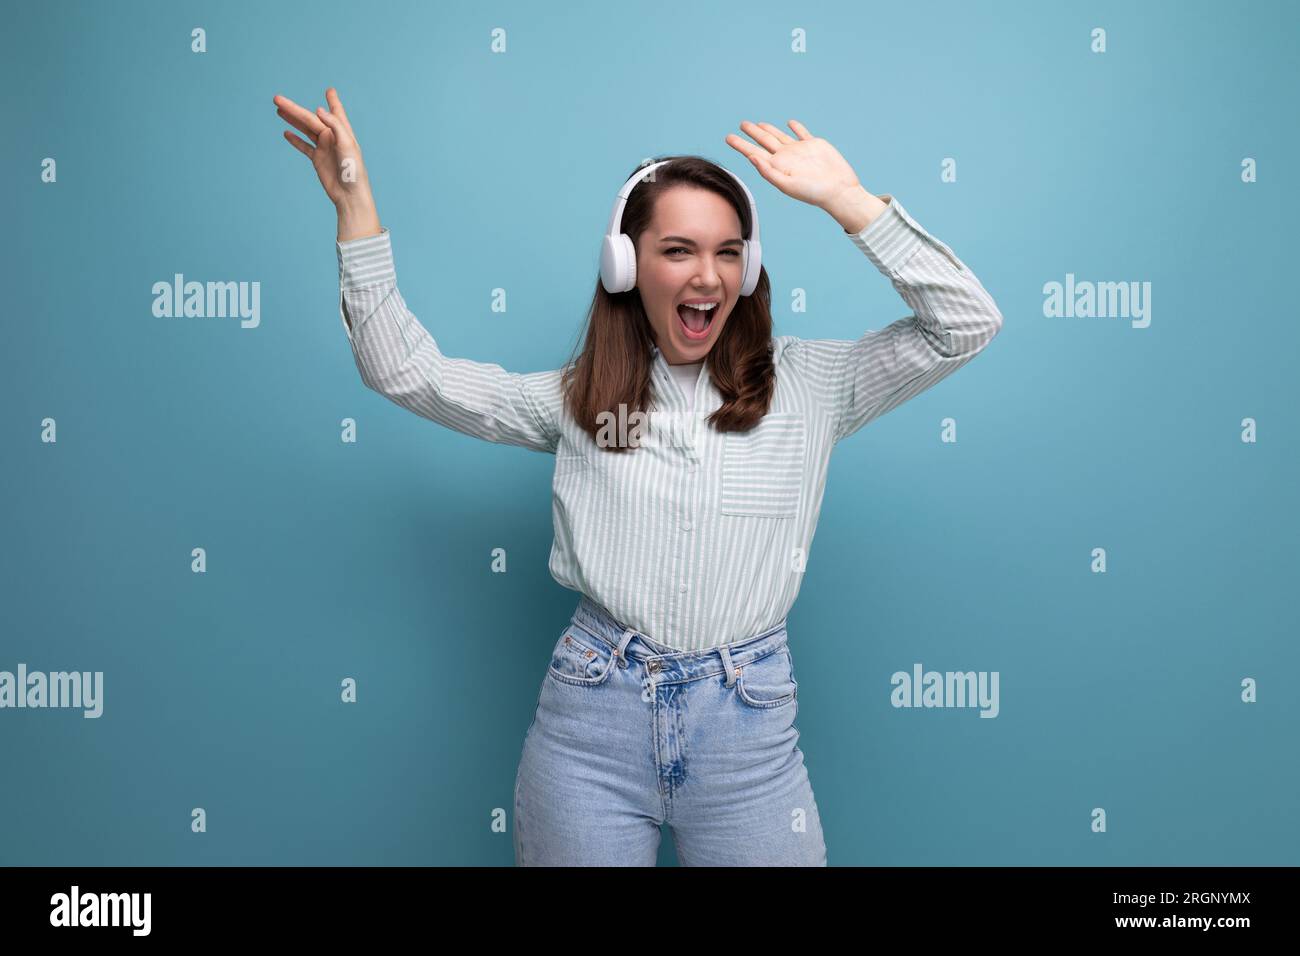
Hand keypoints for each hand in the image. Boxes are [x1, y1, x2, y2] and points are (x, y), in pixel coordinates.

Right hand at [274, 87, 373, 210]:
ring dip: (292, 120)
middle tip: (277, 98)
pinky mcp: (317, 160)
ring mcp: (324, 148)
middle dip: (294, 109)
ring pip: (305, 130)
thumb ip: (335, 125)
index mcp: (342, 132)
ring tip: (278, 110)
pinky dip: (295, 140)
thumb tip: (318, 110)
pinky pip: (304, 146)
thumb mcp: (347, 145)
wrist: (349, 195)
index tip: (330, 90)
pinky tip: (286, 132)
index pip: (335, 112)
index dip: (333, 101)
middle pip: (309, 119)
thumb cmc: (354, 171)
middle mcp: (332, 137)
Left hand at [725, 120, 865, 211]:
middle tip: (742, 124)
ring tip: (759, 124)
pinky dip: (796, 127)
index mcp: (776, 166)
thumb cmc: (812, 192)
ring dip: (769, 129)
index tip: (728, 137)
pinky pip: (802, 133)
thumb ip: (767, 171)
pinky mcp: (813, 145)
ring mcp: (799, 150)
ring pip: (780, 136)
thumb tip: (751, 157)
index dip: (741, 144)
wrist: (837, 190)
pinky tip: (790, 123)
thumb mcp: (786, 184)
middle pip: (764, 141)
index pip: (753, 152)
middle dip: (752, 133)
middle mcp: (785, 157)